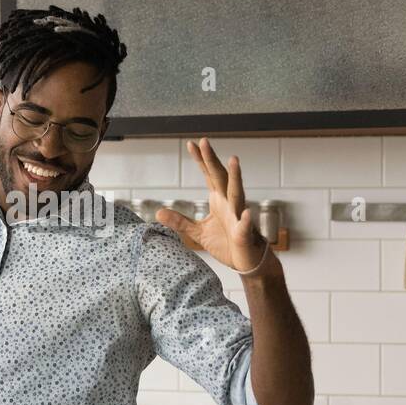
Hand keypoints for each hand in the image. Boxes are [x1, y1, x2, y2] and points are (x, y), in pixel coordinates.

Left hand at [156, 137, 272, 273]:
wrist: (247, 262)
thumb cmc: (227, 243)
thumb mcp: (198, 232)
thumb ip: (180, 221)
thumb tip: (158, 212)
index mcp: (219, 200)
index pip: (209, 175)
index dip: (201, 160)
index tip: (192, 144)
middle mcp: (230, 203)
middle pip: (221, 177)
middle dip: (212, 160)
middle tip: (204, 142)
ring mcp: (238, 217)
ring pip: (237, 194)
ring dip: (235, 177)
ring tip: (234, 160)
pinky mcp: (244, 235)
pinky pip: (245, 226)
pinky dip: (245, 219)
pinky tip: (245, 212)